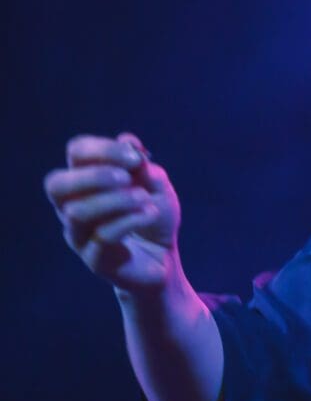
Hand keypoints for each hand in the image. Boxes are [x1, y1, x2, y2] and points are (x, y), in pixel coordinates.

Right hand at [44, 132, 182, 295]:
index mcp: (85, 180)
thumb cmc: (153, 214)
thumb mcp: (156, 184)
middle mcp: (72, 206)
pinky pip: (102, 236)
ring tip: (144, 199)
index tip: (136, 157)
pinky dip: (130, 219)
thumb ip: (142, 164)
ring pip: (77, 212)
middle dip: (93, 175)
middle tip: (126, 178)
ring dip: (116, 199)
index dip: (103, 149)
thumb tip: (127, 140)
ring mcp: (79, 235)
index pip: (76, 153)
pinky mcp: (94, 260)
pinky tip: (149, 214)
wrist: (164, 258)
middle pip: (56, 184)